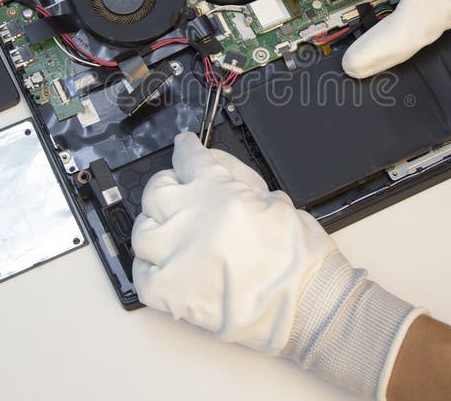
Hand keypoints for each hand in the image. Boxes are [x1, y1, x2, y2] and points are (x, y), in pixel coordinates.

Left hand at [132, 132, 421, 396]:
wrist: (308, 303)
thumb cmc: (299, 257)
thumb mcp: (275, 199)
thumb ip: (239, 177)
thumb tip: (213, 162)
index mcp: (217, 190)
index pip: (188, 158)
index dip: (184, 150)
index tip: (182, 147)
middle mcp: (190, 218)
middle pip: (156, 192)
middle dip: (165, 188)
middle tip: (176, 194)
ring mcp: (176, 256)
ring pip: (143, 233)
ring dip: (154, 229)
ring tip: (170, 235)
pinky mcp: (171, 292)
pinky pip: (142, 275)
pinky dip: (149, 269)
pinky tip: (164, 268)